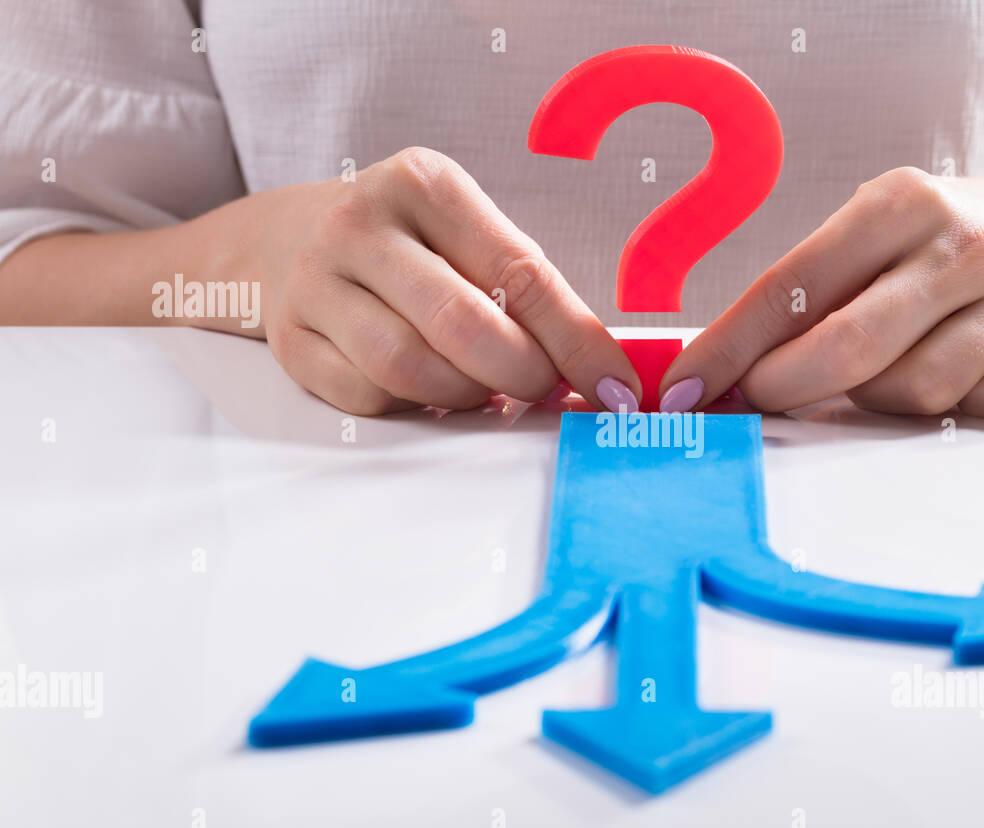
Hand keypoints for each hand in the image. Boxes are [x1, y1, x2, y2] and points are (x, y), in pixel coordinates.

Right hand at [214, 147, 639, 414]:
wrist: (291, 239)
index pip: (521, 273)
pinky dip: (413, 407)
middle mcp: (360, 223)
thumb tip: (602, 374)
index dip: (576, 342)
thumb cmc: (412, 246)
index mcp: (425, 184)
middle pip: (462, 326)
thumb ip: (530, 294)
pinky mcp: (291, 340)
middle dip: (521, 374)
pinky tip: (426, 388)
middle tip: (541, 388)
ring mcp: (315, 282)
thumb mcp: (470, 237)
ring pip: (409, 368)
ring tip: (481, 385)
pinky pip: (368, 397)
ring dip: (464, 395)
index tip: (613, 387)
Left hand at [659, 167, 983, 418]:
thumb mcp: (863, 241)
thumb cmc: (924, 253)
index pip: (792, 286)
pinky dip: (966, 412)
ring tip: (881, 373)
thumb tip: (713, 375)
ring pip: (917, 391)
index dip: (729, 347)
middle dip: (785, 387)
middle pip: (850, 347)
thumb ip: (800, 297)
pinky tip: (958, 384)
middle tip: (758, 401)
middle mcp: (964, 243)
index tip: (684, 391)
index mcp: (900, 203)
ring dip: (879, 401)